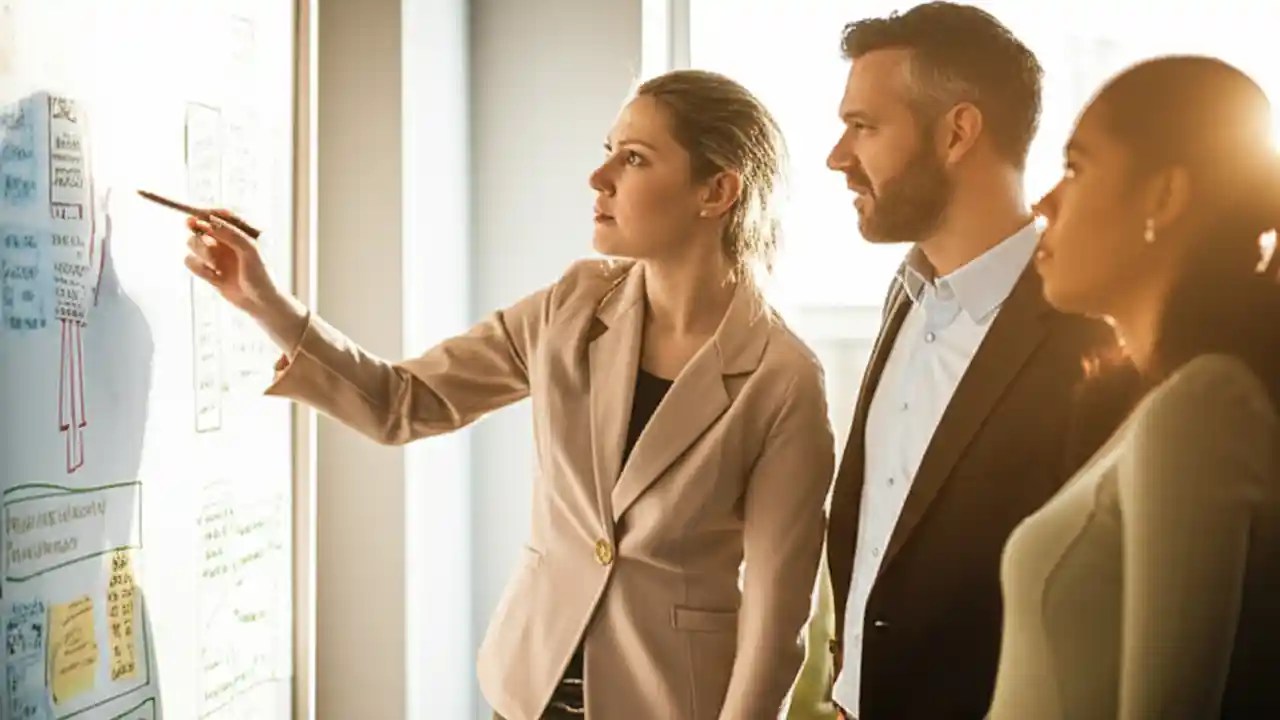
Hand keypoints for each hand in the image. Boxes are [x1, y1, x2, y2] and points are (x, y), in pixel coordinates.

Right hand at [183, 210, 307, 350]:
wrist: (260, 303)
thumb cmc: (261, 275)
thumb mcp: (250, 250)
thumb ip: (231, 234)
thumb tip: (209, 220)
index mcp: (240, 232)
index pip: (221, 214)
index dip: (207, 211)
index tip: (197, 212)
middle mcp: (226, 241)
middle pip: (201, 225)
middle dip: (196, 226)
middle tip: (191, 225)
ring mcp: (216, 255)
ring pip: (193, 242)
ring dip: (199, 250)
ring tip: (214, 264)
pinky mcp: (208, 270)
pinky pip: (191, 262)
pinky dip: (198, 268)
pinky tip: (214, 277)